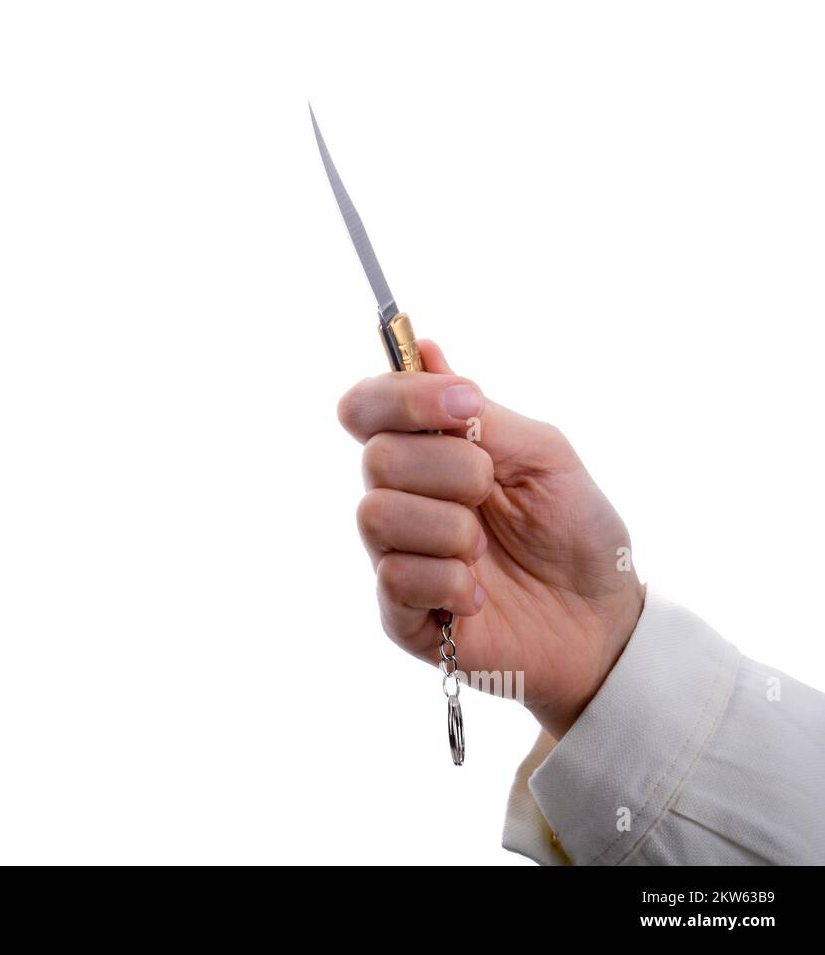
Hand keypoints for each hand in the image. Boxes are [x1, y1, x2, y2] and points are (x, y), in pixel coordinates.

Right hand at [337, 341, 644, 738]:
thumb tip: (427, 349)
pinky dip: (449, 581)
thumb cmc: (575, 531)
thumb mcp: (543, 456)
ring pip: (376, 516)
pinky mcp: (401, 613)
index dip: (400, 397)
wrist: (603, 620)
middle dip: (448, 469)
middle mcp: (402, 499)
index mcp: (427, 452)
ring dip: (449, 528)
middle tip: (492, 490)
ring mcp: (397, 556)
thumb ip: (481, 413)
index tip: (464, 403)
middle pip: (376, 459)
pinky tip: (480, 595)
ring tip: (486, 550)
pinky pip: (395, 579)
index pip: (366, 407)